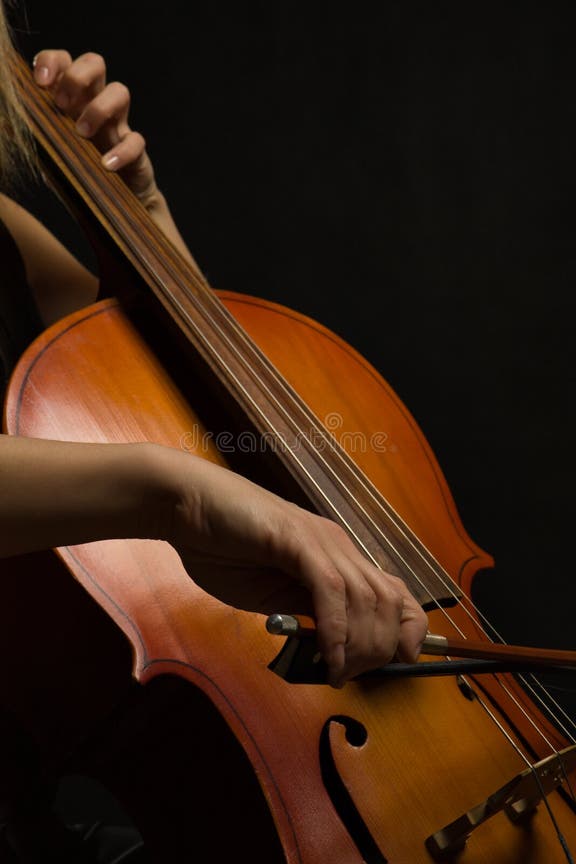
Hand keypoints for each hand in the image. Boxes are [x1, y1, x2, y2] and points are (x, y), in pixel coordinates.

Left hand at [32, 50, 157, 208]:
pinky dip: (122, 151)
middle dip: (77, 76)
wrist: (110, 204)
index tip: (41, 82)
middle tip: (63, 105)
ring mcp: (118, 125)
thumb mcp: (50, 154)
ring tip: (83, 134)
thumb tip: (7, 127)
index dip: (52, 62)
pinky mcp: (135, 150)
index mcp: (72, 100)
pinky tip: (106, 165)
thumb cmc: (76, 174)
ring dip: (99, 108)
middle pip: (95, 62)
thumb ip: (34, 138)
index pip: (64, 61)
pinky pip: (136, 141)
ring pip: (120, 91)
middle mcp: (95, 104)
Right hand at [152, 448, 428, 687]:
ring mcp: (320, 541)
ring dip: (358, 646)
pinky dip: (335, 631)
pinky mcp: (296, 541)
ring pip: (366, 598)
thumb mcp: (272, 594)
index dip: (407, 629)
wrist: (187, 507)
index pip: (395, 592)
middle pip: (389, 601)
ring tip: (337, 672)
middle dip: (380, 648)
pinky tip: (326, 658)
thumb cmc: (222, 548)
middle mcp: (338, 546)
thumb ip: (304, 614)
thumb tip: (333, 650)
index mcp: (337, 557)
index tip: (399, 662)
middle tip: (350, 675)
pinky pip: (330, 591)